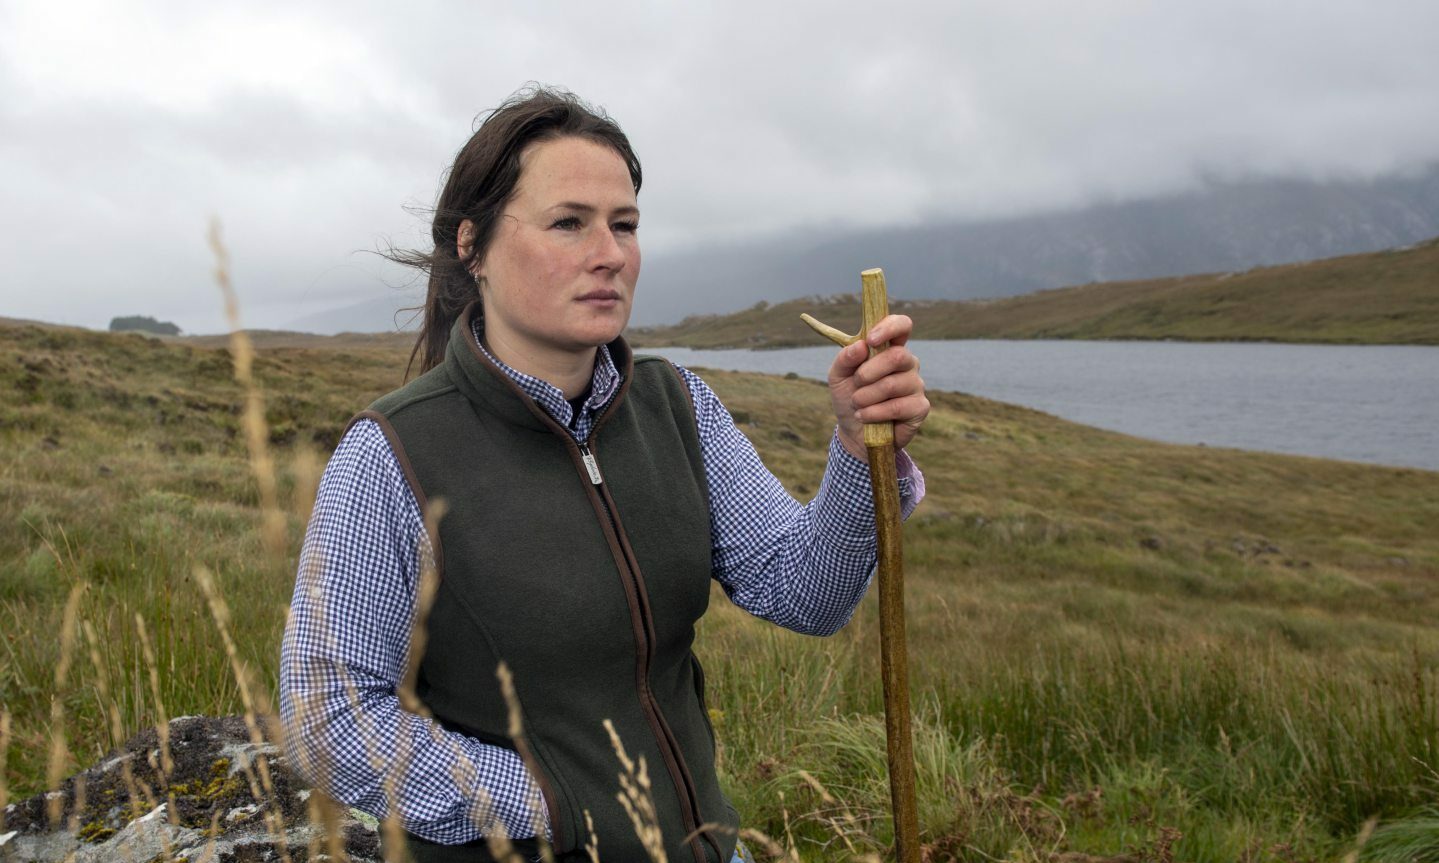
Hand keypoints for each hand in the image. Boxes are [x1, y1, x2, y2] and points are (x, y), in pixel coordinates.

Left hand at [827, 314, 928, 459]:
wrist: (854, 431)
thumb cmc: (849, 397)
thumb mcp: (838, 376)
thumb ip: (845, 358)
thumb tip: (861, 346)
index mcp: (890, 348)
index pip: (902, 326)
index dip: (889, 328)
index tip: (871, 340)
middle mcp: (908, 364)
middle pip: (897, 356)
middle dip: (868, 371)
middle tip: (856, 383)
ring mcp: (916, 385)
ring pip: (893, 384)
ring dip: (866, 396)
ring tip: (857, 404)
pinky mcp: (920, 407)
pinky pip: (897, 406)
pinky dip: (874, 413)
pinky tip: (864, 416)